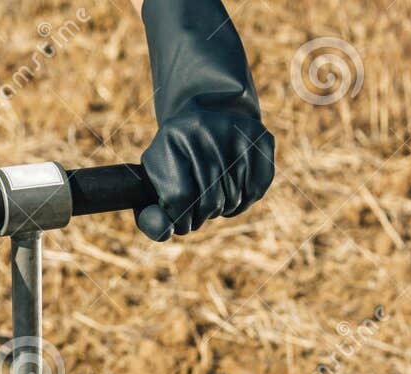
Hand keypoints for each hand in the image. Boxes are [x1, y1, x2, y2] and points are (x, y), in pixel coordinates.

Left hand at [137, 0, 274, 241]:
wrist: (207, 107)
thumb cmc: (177, 156)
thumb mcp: (154, 181)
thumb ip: (150, 216)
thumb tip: (164, 229)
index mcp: (173, 136)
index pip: (179, 201)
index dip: (179, 220)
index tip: (179, 215)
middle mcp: (206, 129)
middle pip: (208, 204)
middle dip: (202, 216)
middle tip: (198, 206)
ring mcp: (236, 131)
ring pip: (234, 201)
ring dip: (224, 209)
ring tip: (215, 193)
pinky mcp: (261, 137)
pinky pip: (256, 191)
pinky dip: (245, 200)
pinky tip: (235, 188)